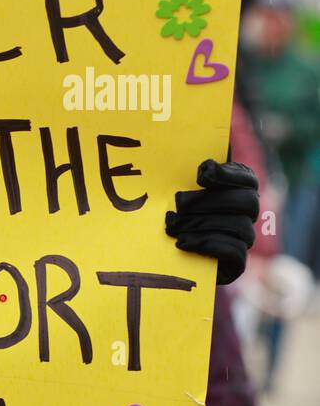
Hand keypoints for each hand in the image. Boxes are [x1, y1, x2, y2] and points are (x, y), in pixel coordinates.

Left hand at [165, 159, 257, 285]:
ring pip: (240, 227)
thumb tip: (192, 141)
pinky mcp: (235, 264)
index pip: (248, 178)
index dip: (229, 174)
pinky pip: (236, 252)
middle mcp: (247, 214)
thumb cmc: (169, 213)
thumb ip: (184, 169)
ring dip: (202, 224)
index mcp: (237, 191)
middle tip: (177, 203)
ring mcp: (243, 239)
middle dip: (209, 201)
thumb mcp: (172, 189)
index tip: (201, 174)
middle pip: (247, 202)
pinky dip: (208, 245)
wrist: (158, 257)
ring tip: (172, 225)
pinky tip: (182, 243)